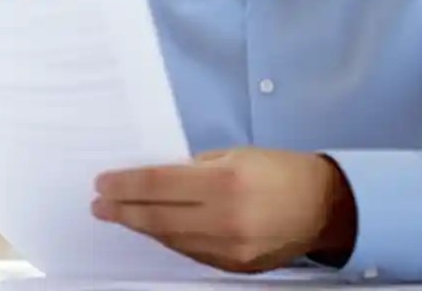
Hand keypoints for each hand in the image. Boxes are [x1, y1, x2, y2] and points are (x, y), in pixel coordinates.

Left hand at [91, 147, 356, 273]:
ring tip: (121, 216)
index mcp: (224, 183)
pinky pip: (191, 252)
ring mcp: (229, 249)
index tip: (102, 183)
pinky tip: (155, 230)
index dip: (125, 185)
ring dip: (142, 227)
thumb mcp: (234, 156)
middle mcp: (224, 219)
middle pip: (158, 218)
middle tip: (99, 206)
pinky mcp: (235, 267)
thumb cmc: (277, 171)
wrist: (323, 207)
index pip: (158, 185)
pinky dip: (170, 239)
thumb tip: (155, 180)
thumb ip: (194, 169)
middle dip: (123, 211)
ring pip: (171, 239)